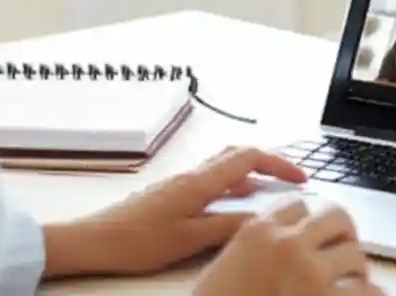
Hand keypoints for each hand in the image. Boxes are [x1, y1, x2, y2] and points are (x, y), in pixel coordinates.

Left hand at [41, 146, 306, 278]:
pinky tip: (233, 203)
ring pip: (223, 166)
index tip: (300, 177)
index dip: (278, 163)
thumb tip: (261, 218)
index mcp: (198, 182)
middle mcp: (191, 175)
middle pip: (237, 154)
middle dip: (268, 161)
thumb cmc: (136, 241)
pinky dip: (231, 183)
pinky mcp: (171, 193)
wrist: (95, 240)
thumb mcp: (189, 239)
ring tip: (270, 190)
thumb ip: (227, 227)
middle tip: (290, 177)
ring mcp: (180, 182)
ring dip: (250, 171)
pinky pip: (210, 179)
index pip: (248, 158)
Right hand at [194, 198, 383, 295]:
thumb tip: (288, 243)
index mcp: (258, 232)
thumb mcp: (226, 267)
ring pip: (355, 253)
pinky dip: (369, 295)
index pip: (299, 206)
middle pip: (336, 216)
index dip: (310, 223)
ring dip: (355, 270)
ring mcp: (311, 273)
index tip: (315, 235)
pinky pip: (369, 291)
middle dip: (344, 234)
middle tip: (343, 253)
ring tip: (350, 284)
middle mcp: (288, 244)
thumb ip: (255, 248)